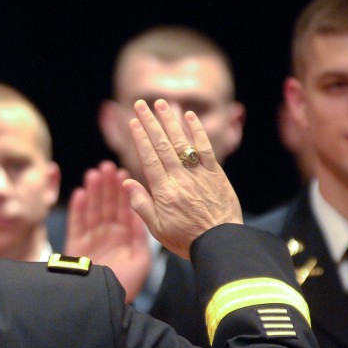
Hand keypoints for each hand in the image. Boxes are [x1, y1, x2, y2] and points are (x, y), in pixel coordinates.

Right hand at [66, 160, 151, 300]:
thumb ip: (139, 234)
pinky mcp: (76, 246)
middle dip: (107, 185)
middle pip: (107, 205)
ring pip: (92, 210)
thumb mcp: (141, 259)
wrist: (105, 305)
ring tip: (93, 174)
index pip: (124, 208)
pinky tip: (80, 194)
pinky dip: (78, 209)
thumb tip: (137, 210)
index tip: (123, 172)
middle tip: (106, 166)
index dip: (123, 190)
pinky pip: (76, 224)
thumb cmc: (126, 285)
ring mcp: (91, 239)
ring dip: (92, 192)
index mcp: (125, 236)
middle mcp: (108, 235)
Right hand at [124, 99, 241, 258]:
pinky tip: (189, 117)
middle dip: (151, 122)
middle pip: (163, 145)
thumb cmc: (187, 240)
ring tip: (162, 103)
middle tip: (141, 104)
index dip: (140, 138)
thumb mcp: (157, 229)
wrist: (220, 244)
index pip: (149, 158)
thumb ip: (142, 204)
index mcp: (164, 192)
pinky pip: (206, 148)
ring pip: (183, 142)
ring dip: (171, 121)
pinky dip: (197, 131)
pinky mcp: (216, 174)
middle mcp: (180, 178)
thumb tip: (127, 182)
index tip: (134, 122)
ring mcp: (199, 174)